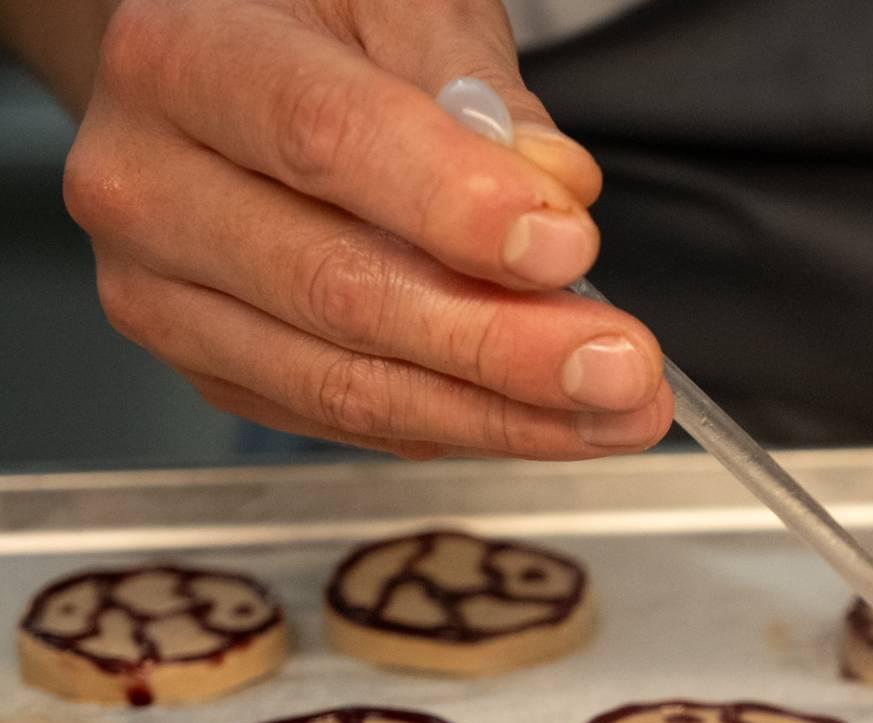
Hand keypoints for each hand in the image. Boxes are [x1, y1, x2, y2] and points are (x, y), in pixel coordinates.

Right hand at [63, 0, 670, 458]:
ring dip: (503, 414)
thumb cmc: (318, 31)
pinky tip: (550, 421)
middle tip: (622, 367)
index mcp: (184, 57)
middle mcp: (148, 184)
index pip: (326, 141)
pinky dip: (461, 428)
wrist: (222, 80)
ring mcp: (165, 292)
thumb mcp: (404, 8)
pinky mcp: (210, 367)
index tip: (565, 250)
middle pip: (338, 289)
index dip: (453, 208)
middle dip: (503, 346)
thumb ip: (481, 92)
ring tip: (617, 411)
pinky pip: (349, 420)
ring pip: (346, 384)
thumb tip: (554, 189)